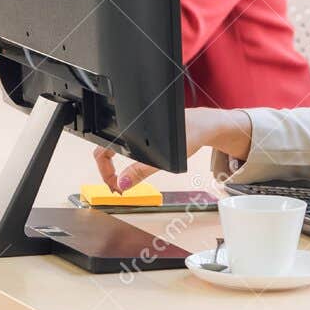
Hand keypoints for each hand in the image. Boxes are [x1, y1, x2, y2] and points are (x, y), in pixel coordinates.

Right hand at [94, 108, 252, 191]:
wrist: (207, 124)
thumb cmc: (191, 133)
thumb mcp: (166, 158)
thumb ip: (142, 171)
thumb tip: (123, 183)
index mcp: (131, 126)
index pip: (102, 150)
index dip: (104, 170)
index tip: (113, 184)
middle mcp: (132, 124)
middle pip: (105, 149)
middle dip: (107, 169)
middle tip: (116, 185)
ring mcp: (138, 126)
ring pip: (115, 146)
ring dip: (114, 163)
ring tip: (124, 179)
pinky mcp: (147, 130)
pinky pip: (126, 143)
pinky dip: (124, 156)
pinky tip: (133, 166)